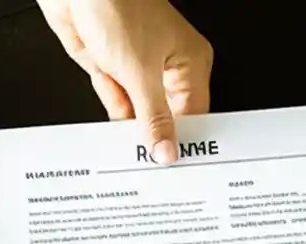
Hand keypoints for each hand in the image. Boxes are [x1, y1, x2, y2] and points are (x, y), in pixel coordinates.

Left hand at [37, 0, 213, 163]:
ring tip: (131, 142)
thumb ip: (154, 117)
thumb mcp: (140, 72)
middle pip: (166, 115)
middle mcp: (166, 65)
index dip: (185, 141)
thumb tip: (167, 149)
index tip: (177, 165)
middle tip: (153, 163)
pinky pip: (114, 100)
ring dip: (129, 124)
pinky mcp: (110, 66)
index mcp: (189, 62)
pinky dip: (111, 109)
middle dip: (155, 135)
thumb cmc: (117, 4)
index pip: (195, 115)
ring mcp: (136, 65)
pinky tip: (112, 118)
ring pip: (138, 111)